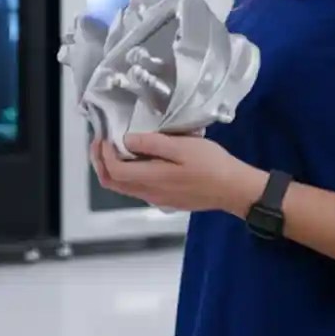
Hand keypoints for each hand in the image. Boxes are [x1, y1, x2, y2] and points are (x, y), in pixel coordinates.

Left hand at [89, 132, 266, 214]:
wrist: (234, 189)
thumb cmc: (212, 165)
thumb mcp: (183, 147)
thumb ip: (153, 144)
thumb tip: (126, 141)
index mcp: (152, 179)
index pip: (114, 170)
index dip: (103, 154)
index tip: (104, 136)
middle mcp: (150, 193)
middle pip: (113, 183)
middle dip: (101, 162)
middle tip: (100, 142)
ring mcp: (158, 199)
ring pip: (124, 187)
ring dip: (114, 168)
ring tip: (115, 147)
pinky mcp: (167, 199)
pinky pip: (138, 188)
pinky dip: (129, 174)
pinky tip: (138, 159)